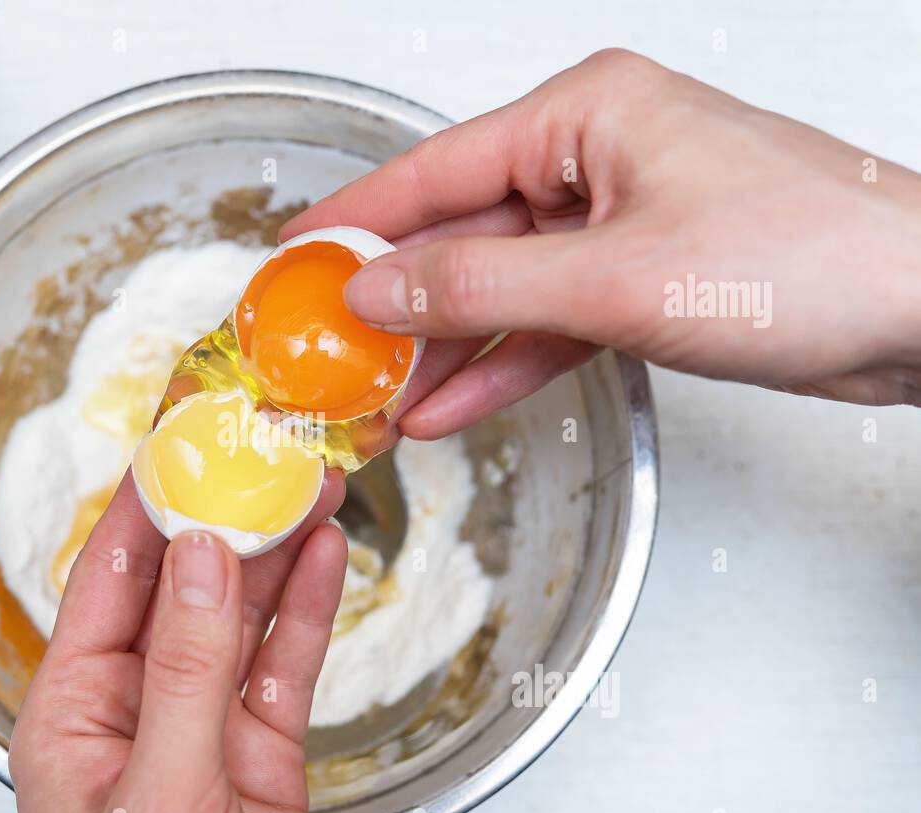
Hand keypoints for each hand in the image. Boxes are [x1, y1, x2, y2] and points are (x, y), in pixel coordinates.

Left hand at [10, 472, 347, 812]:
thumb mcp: (158, 792)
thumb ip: (183, 675)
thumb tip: (198, 563)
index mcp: (74, 716)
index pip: (107, 582)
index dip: (144, 506)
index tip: (177, 443)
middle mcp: (134, 713)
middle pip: (179, 589)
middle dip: (225, 519)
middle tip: (266, 459)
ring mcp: (201, 734)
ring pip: (238, 620)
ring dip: (277, 555)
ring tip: (312, 492)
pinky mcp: (258, 757)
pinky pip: (283, 668)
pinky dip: (307, 613)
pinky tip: (324, 561)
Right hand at [283, 48, 920, 438]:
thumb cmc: (809, 258)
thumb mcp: (613, 279)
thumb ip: (481, 289)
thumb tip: (378, 288)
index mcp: (587, 115)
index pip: (437, 168)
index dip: (357, 218)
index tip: (293, 255)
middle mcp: (597, 157)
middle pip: (464, 233)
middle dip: (399, 301)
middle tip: (329, 347)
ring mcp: (620, 221)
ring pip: (504, 287)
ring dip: (446, 347)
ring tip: (380, 396)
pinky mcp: (643, 279)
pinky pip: (550, 321)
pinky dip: (506, 366)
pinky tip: (452, 406)